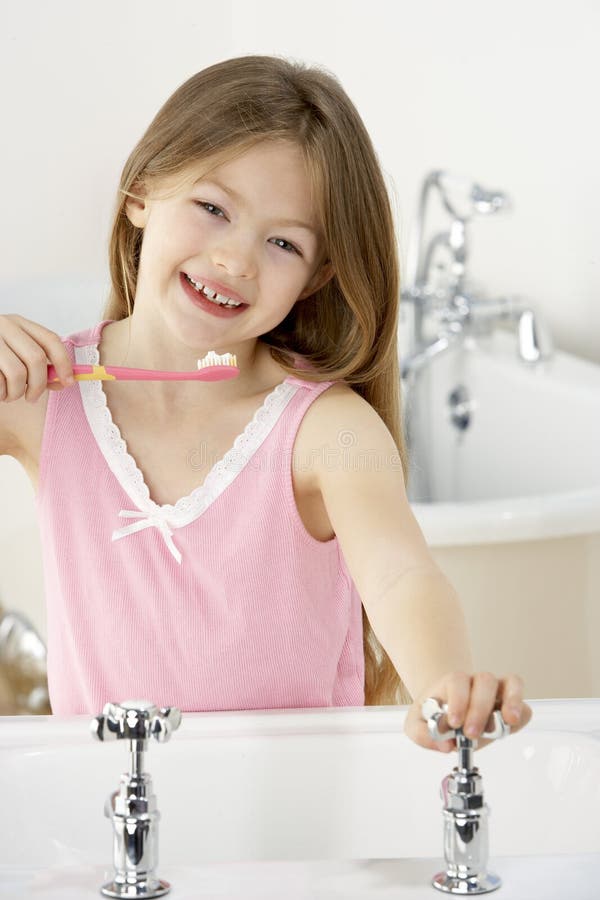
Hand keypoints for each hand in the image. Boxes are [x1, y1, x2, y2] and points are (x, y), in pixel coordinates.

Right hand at [0, 314, 73, 402]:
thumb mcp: (16, 352)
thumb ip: (40, 365)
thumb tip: (64, 381)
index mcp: (19, 323)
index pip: (50, 340)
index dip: (64, 363)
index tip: (69, 381)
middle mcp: (4, 326)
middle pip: (36, 358)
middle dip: (39, 384)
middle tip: (32, 397)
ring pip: (17, 373)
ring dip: (17, 392)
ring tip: (9, 395)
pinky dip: (1, 393)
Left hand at [404, 671, 532, 752]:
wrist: (446, 710)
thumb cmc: (434, 715)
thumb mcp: (417, 724)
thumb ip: (422, 734)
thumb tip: (445, 745)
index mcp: (452, 682)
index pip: (458, 681)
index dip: (458, 700)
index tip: (454, 722)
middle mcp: (476, 682)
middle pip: (485, 681)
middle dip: (480, 708)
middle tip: (471, 733)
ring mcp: (497, 691)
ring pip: (510, 683)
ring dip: (510, 702)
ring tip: (508, 721)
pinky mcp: (511, 704)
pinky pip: (522, 700)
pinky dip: (522, 709)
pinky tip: (513, 723)